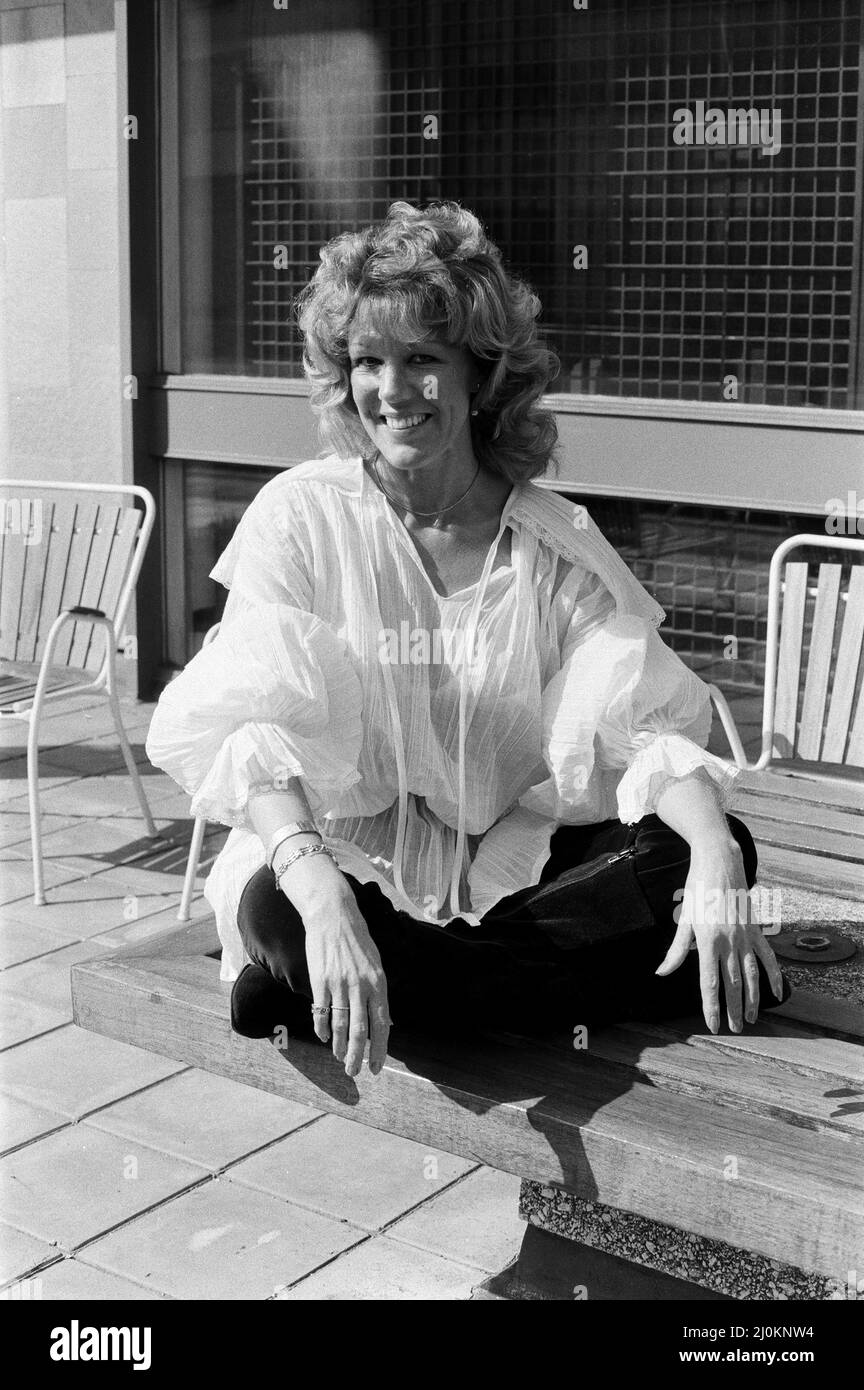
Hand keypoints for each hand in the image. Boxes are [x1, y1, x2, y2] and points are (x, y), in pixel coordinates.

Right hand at [279, 855, 390, 1076]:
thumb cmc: (356, 939)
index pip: (381, 1024)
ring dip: (340, 1046)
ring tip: (340, 1059)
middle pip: (360, 1030)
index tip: (375, 1067)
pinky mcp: (320, 981)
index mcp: (378, 982)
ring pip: (340, 1025)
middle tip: (354, 1073)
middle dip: (358, 1056)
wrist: (333, 914)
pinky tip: (323, 1038)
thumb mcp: (376, 963)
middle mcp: (361, 986)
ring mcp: (339, 984)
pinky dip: (321, 1028)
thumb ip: (378, 991)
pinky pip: (321, 1011)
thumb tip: (382, 1019)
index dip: (379, 1049)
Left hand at [654, 838, 783, 1033]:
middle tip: (734, 1029)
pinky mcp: (756, 929)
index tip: (712, 1025)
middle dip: (732, 1008)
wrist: (720, 862)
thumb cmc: (697, 890)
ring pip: (751, 974)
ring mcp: (745, 936)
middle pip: (732, 983)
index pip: (709, 982)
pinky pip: (767, 957)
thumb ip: (676, 950)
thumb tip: (661, 973)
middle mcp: (729, 941)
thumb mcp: (684, 920)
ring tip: (750, 1018)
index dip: (711, 1006)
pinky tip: (775, 992)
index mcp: (708, 940)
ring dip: (751, 998)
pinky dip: (773, 975)